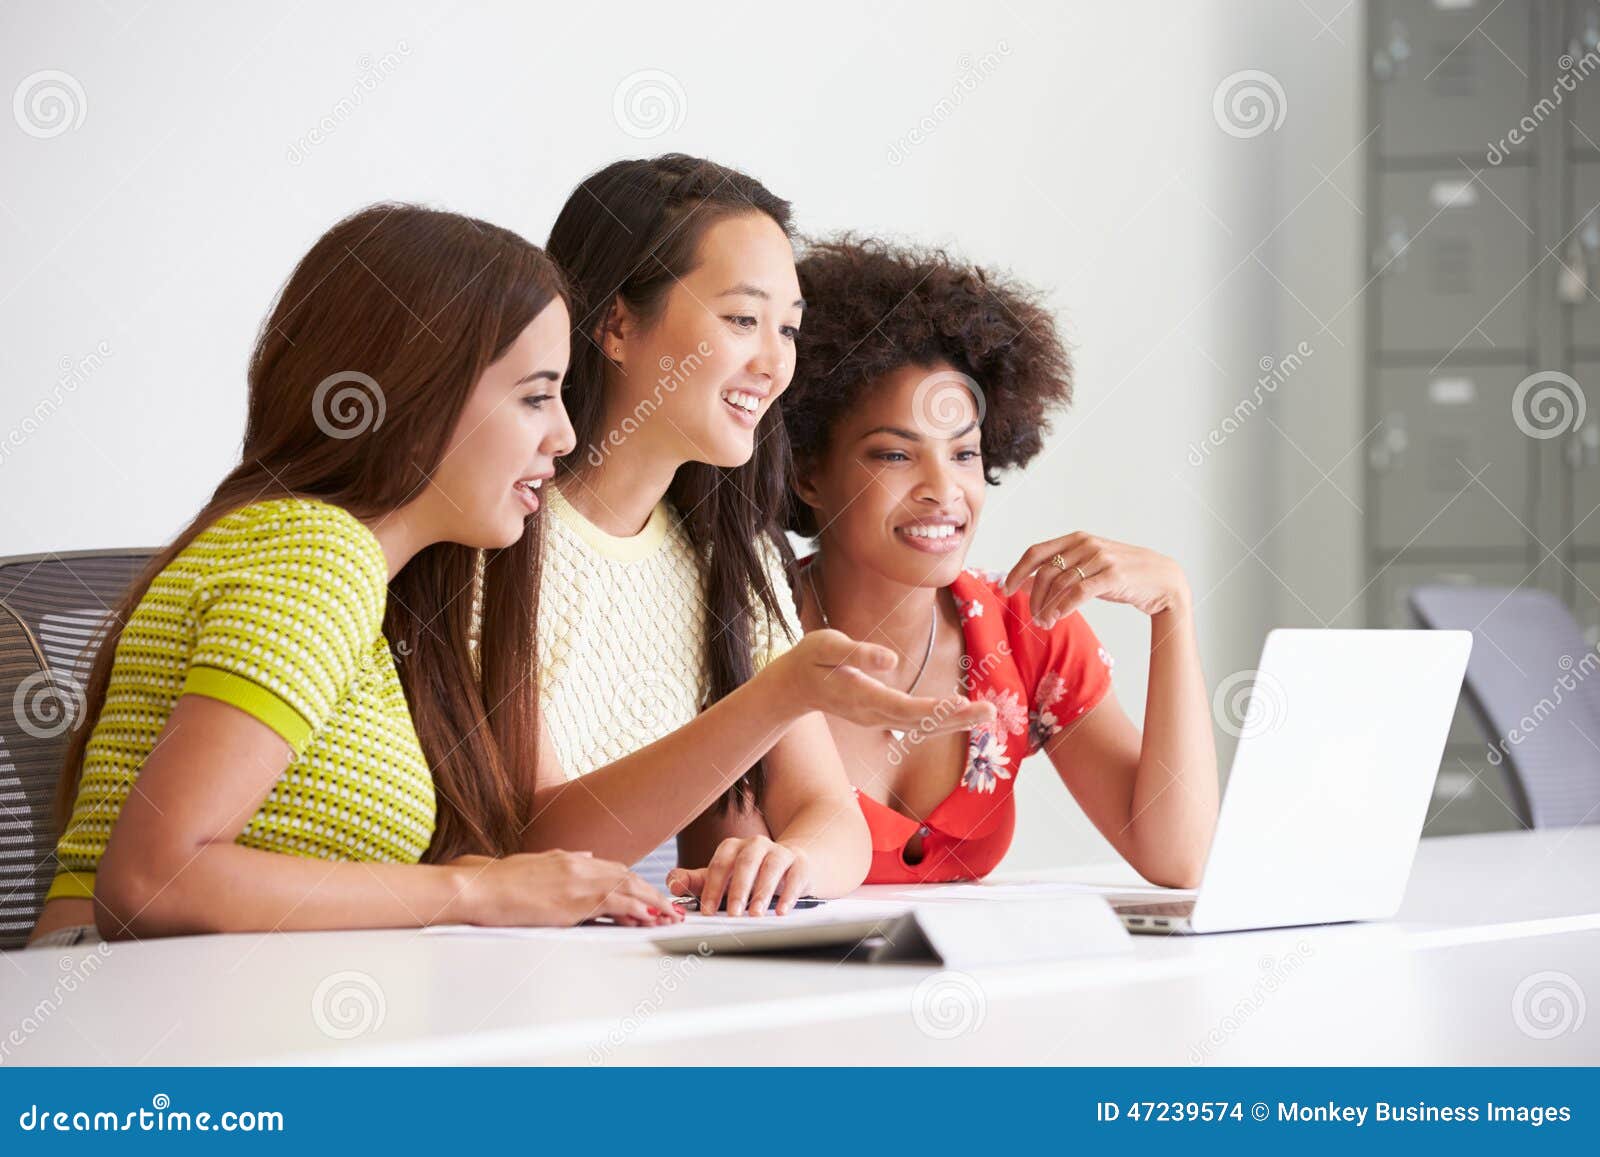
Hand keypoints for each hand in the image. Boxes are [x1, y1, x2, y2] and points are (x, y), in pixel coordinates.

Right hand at [455, 849, 682, 927]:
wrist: (478, 888)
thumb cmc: (498, 881)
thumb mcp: (535, 864)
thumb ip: (564, 861)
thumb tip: (585, 856)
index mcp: (569, 858)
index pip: (613, 868)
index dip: (634, 882)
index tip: (649, 894)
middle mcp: (578, 865)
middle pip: (626, 876)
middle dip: (650, 892)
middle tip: (669, 907)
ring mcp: (577, 882)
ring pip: (626, 888)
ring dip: (651, 902)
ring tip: (668, 915)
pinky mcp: (572, 902)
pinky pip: (614, 904)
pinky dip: (636, 909)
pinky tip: (649, 918)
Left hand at [666, 836, 810, 915]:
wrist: (789, 865)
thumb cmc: (750, 875)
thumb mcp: (723, 878)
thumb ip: (697, 881)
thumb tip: (672, 883)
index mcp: (733, 847)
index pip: (719, 864)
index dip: (712, 887)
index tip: (706, 910)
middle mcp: (756, 845)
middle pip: (745, 862)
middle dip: (737, 888)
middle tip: (732, 913)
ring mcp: (780, 852)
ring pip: (771, 866)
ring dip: (762, 891)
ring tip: (755, 913)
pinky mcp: (800, 863)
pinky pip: (795, 875)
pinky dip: (788, 894)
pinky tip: (782, 911)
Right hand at [770, 629, 994, 735]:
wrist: (793, 686)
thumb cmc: (810, 660)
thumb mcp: (825, 646)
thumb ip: (857, 654)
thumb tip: (890, 659)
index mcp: (863, 697)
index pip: (905, 707)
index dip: (934, 709)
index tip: (961, 704)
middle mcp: (875, 715)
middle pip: (921, 722)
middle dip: (957, 718)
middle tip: (990, 712)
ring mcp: (879, 719)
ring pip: (923, 725)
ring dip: (956, 721)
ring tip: (988, 714)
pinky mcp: (883, 716)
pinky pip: (918, 722)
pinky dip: (943, 719)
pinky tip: (965, 714)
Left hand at [1004, 533, 1190, 625]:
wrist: (1163, 580)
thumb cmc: (1123, 575)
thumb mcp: (1090, 566)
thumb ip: (1063, 570)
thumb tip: (1029, 582)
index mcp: (1077, 539)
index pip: (1036, 552)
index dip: (1017, 570)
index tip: (1007, 588)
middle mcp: (1086, 544)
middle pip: (1045, 572)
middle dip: (1033, 597)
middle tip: (1034, 617)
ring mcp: (1100, 558)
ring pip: (1059, 584)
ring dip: (1047, 607)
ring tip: (1045, 622)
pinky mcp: (1112, 576)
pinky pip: (1078, 592)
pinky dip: (1063, 606)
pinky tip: (1057, 617)